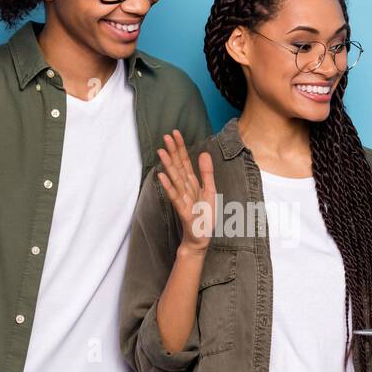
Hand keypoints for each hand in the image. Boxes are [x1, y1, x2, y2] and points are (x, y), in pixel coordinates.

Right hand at [156, 129, 215, 251]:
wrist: (200, 238)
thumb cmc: (204, 215)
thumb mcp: (210, 191)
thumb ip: (207, 172)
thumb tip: (204, 153)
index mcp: (192, 183)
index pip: (185, 161)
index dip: (180, 147)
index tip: (175, 133)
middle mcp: (185, 189)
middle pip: (178, 167)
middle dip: (173, 152)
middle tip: (165, 136)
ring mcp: (182, 199)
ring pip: (175, 179)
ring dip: (168, 166)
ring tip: (161, 152)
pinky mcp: (182, 211)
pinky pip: (174, 197)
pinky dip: (168, 187)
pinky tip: (162, 176)